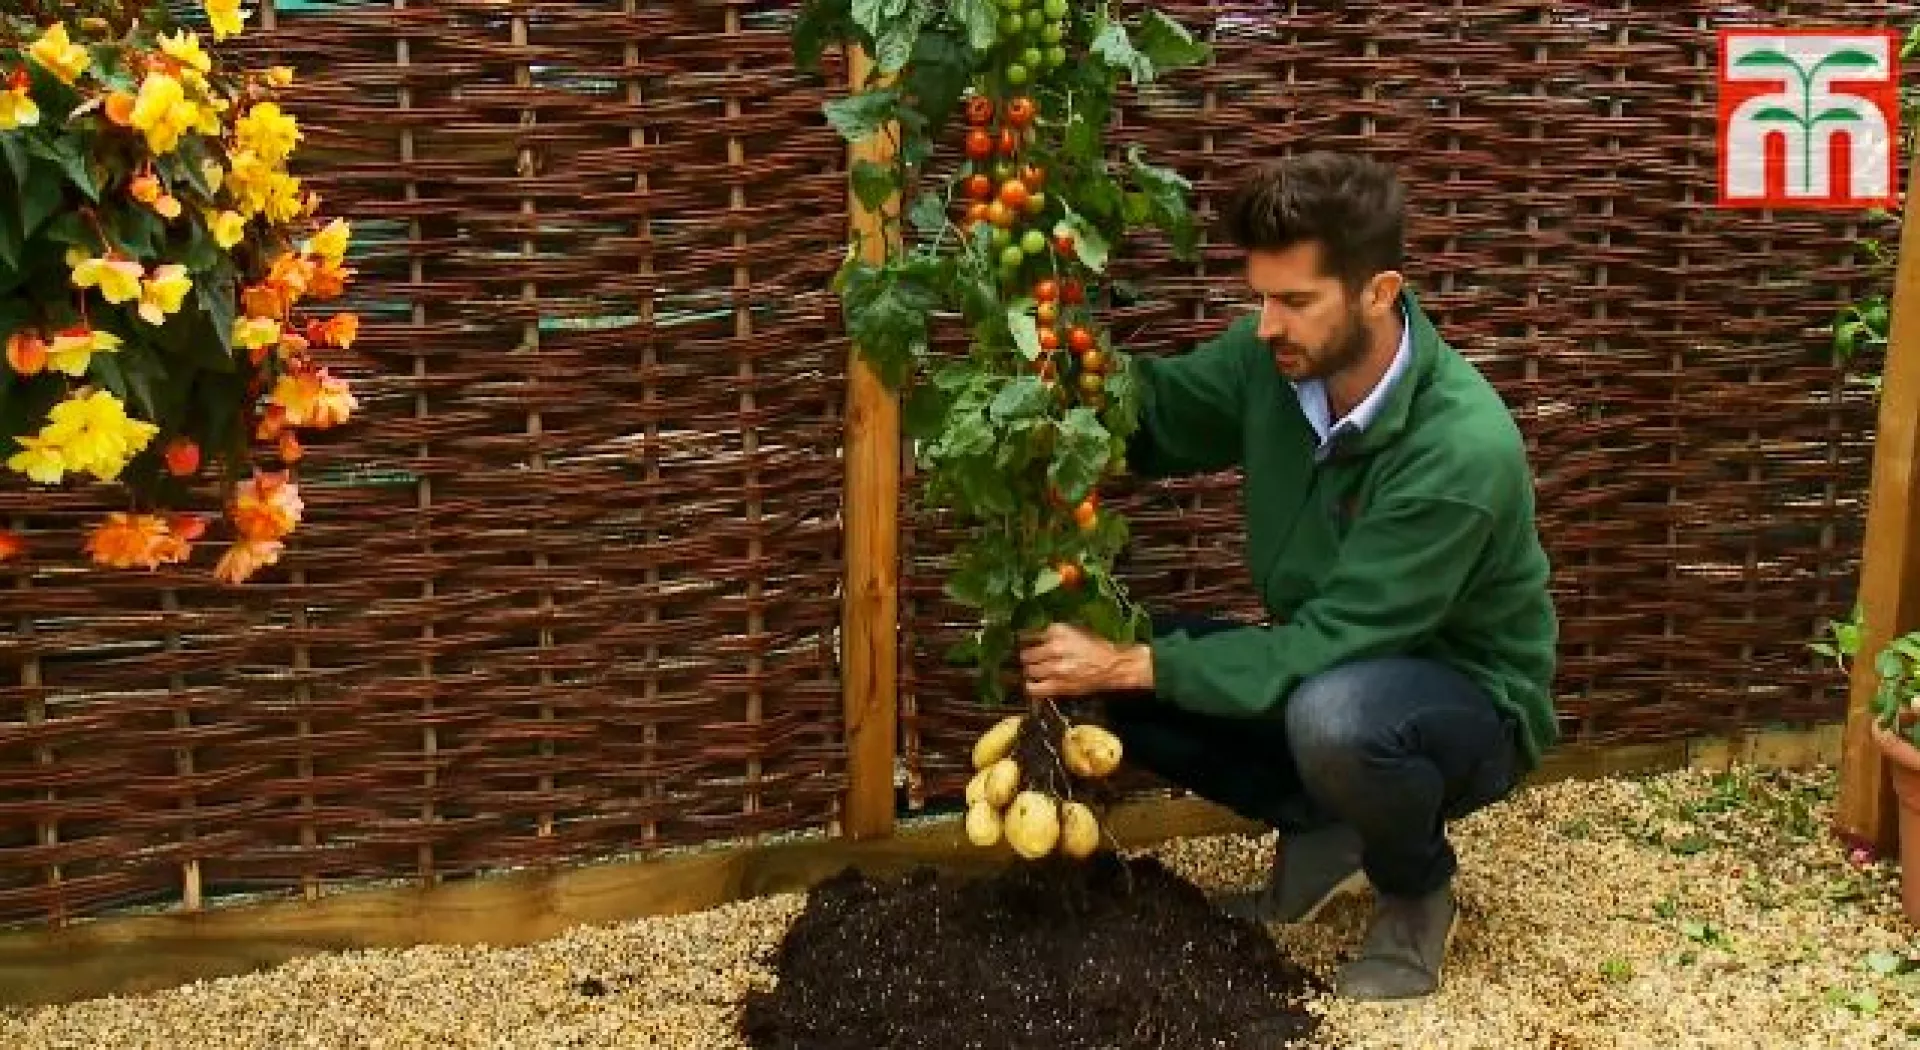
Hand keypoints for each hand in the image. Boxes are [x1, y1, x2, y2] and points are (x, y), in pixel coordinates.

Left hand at [1018, 623, 1151, 699]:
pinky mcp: (1058, 685)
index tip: (1022, 644)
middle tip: (1028, 660)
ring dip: (1029, 671)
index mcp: (1057, 630)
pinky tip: (1032, 684)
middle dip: (1026, 658)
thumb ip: (1053, 633)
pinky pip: (1034, 688)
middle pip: (1025, 655)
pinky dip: (1030, 686)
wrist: (1112, 665)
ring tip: (1033, 671)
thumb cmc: (1094, 646)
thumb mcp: (1074, 630)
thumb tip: (1033, 636)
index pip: (1028, 635)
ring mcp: (1054, 668)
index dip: (1023, 641)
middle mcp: (1054, 648)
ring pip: (1029, 671)